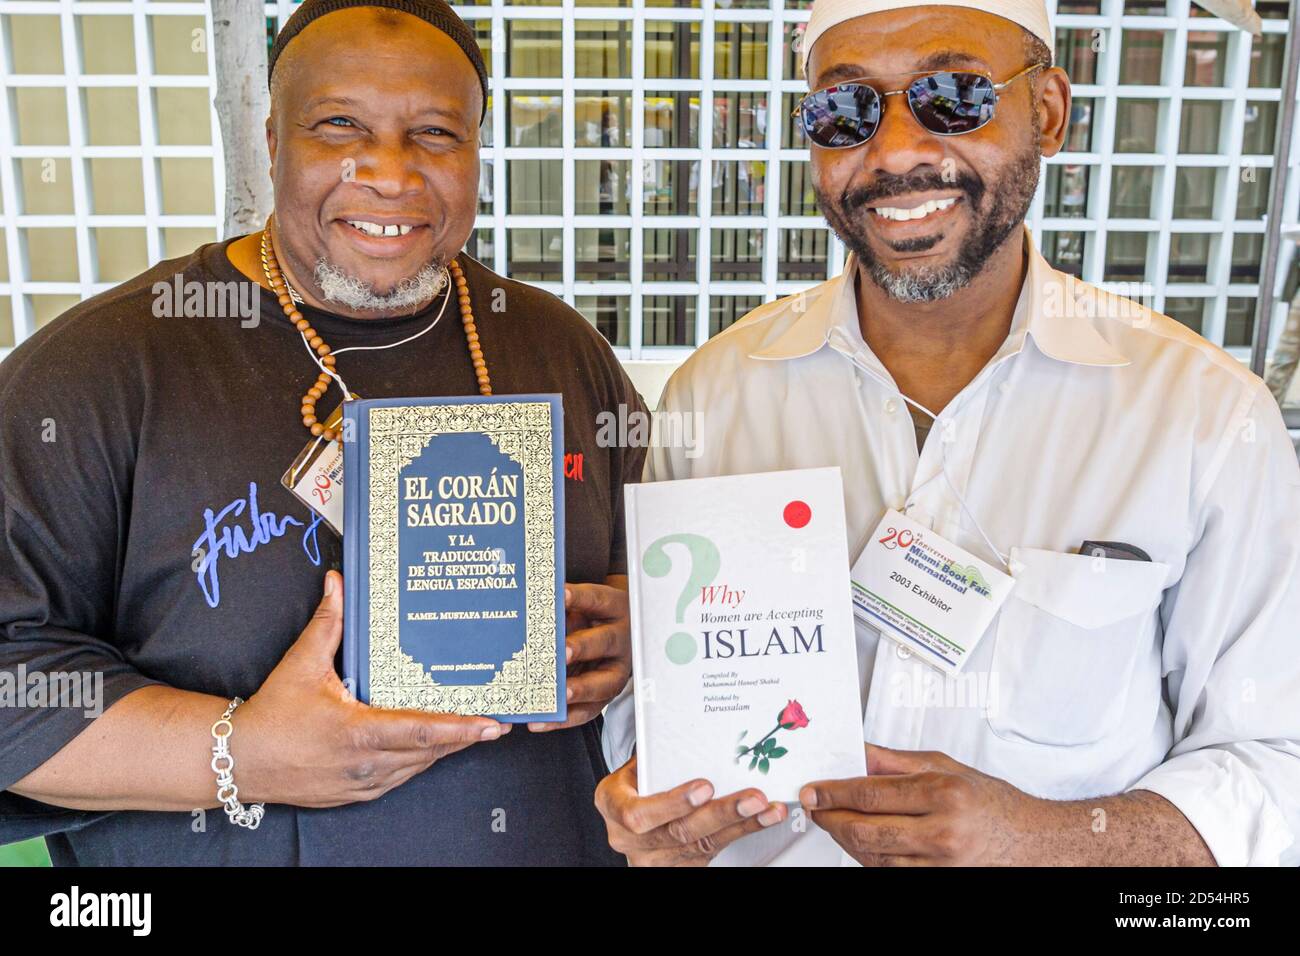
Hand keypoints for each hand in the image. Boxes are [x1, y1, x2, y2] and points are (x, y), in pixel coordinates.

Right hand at [236, 571, 509, 807]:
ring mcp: (362, 783)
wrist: (240, 760)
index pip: (422, 731)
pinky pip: (399, 778)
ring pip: (417, 767)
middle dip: (465, 738)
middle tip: (495, 724)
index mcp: (357, 731)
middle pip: (429, 752)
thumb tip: (338, 583)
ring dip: (444, 751)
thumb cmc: (272, 714)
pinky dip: (418, 762)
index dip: (461, 729)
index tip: (490, 724)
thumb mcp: (300, 664)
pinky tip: (431, 748)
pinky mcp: (355, 794)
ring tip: (471, 732)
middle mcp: (365, 763)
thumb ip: (326, 623)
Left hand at [529, 580, 631, 731]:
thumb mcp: (582, 606)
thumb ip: (562, 608)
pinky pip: (589, 710)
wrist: (618, 633)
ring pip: (604, 682)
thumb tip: (527, 604)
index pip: (597, 600)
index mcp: (614, 609)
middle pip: (605, 641)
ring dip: (579, 688)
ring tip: (558, 694)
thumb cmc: (591, 617)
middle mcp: (621, 639)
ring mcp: (618, 669)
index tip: (561, 593)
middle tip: (563, 651)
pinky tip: (541, 720)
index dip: (580, 597)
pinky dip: (566, 718)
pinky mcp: (607, 695)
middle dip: (583, 647)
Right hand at [595, 756, 787, 865]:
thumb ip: (654, 754)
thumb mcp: (634, 766)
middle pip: (680, 832)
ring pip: (703, 844)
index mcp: (613, 806)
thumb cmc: (635, 783)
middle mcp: (629, 839)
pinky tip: (763, 818)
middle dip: (721, 813)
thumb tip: (686, 721)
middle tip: (752, 797)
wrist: (631, 817)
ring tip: (768, 807)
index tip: (705, 787)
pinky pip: (715, 850)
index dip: (673, 803)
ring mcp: (656, 859)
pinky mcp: (682, 866)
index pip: (639, 814)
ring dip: (741, 824)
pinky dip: (743, 831)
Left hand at [800, 745, 1032, 865]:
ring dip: (844, 838)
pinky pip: (887, 871)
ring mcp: (939, 864)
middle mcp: (942, 832)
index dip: (834, 793)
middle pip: (865, 830)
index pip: (871, 794)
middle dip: (830, 818)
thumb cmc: (990, 802)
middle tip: (814, 806)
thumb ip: (893, 761)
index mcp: (943, 794)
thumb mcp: (944, 766)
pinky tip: (858, 840)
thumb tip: (855, 752)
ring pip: (872, 856)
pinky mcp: (935, 881)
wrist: (1028, 841)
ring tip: (832, 820)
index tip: (814, 790)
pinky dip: (866, 856)